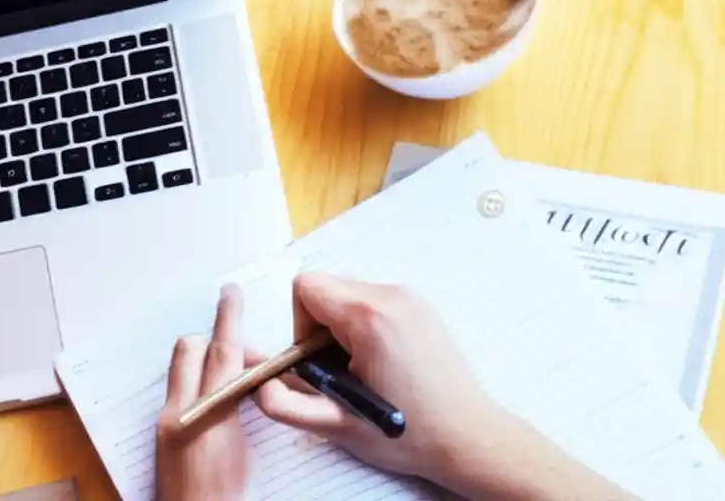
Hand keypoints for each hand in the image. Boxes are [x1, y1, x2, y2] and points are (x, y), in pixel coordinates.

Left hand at [155, 284, 249, 500]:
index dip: (230, 318)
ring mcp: (165, 424)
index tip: (231, 292)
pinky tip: (222, 406)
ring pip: (184, 370)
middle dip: (218, 343)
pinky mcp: (162, 435)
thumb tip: (254, 381)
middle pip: (192, 351)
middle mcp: (178, 414)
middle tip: (251, 363)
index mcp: (205, 417)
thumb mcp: (249, 455)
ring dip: (209, 365)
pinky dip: (200, 387)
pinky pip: (180, 392)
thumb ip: (245, 410)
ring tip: (239, 386)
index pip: (221, 354)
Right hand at [250, 273, 633, 500]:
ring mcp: (410, 298)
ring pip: (346, 293)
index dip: (299, 326)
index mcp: (370, 318)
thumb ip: (284, 403)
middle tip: (338, 368)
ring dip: (339, 327)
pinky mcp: (419, 306)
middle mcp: (393, 297)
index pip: (305, 287)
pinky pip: (370, 300)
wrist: (468, 437)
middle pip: (325, 286)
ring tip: (361, 369)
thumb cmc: (411, 433)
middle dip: (318, 326)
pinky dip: (362, 325)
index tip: (317, 359)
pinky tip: (379, 363)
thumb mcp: (336, 425)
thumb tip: (256, 383)